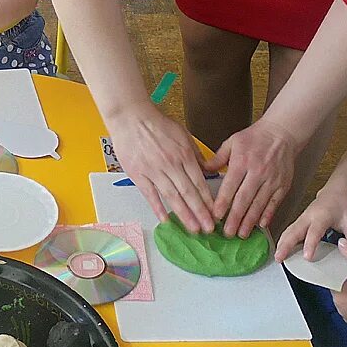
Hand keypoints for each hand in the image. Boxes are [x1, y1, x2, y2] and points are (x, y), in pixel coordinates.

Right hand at [107, 102, 214, 232]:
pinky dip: (158, 208)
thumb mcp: (182, 134)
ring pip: (172, 197)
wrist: (131, 117)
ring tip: (193, 228)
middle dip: (200, 213)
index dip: (208, 200)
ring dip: (184, 214)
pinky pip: (150, 194)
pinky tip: (165, 219)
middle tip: (209, 228)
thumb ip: (194, 153)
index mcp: (184, 155)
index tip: (215, 214)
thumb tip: (206, 169)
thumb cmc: (157, 124)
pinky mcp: (138, 174)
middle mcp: (171, 165)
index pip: (199, 182)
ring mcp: (154, 171)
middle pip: (188, 193)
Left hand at [211, 118, 299, 237]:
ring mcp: (272, 180)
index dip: (222, 203)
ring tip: (241, 234)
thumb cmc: (255, 137)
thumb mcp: (232, 142)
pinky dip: (268, 215)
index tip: (215, 216)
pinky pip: (274, 203)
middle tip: (227, 232)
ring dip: (250, 221)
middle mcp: (257, 172)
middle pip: (244, 199)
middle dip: (235, 218)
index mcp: (242, 161)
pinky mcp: (282, 185)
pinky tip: (261, 225)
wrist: (282, 133)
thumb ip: (218, 158)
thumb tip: (203, 170)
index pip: (230, 186)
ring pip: (259, 204)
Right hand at [275, 182, 346, 262]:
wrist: (335, 191)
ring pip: (288, 231)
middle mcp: (308, 216)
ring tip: (277, 258)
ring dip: (281, 244)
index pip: (315, 231)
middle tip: (279, 258)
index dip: (310, 244)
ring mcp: (302, 218)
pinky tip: (281, 251)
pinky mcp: (299, 221)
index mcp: (322, 215)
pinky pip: (289, 231)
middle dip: (286, 245)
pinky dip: (283, 241)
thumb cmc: (343, 206)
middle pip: (294, 231)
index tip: (306, 257)